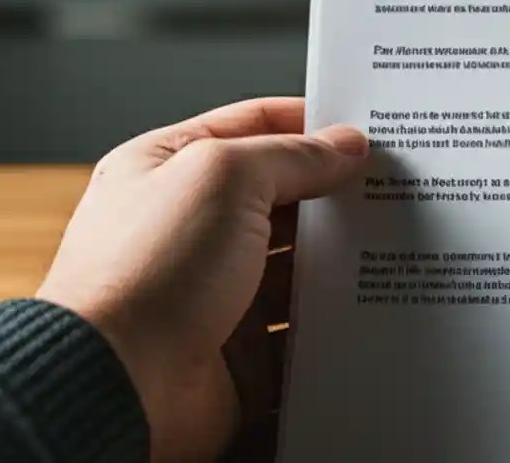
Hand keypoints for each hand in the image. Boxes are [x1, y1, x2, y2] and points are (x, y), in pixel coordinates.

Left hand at [36, 98, 368, 461]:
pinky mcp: (240, 349)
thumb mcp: (223, 177)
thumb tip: (345, 146)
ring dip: (339, 256)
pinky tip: (367, 302)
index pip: (250, 128)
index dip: (309, 125)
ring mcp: (215, 291)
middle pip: (282, 197)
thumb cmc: (143, 273)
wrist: (117, 384)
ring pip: (298, 264)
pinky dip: (333, 318)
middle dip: (334, 193)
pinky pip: (302, 326)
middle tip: (391, 186)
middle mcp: (190, 228)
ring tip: (391, 242)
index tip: (364, 130)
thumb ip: (291, 155)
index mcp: (168, 169)